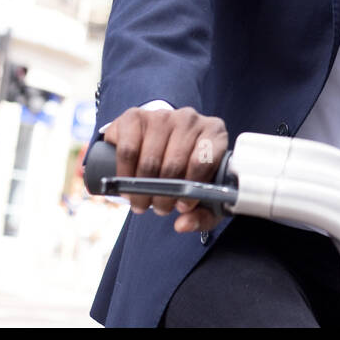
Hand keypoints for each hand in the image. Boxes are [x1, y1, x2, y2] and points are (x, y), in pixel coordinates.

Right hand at [101, 106, 228, 233]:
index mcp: (214, 132)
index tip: (183, 206)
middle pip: (174, 163)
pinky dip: (125, 173)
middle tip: (159, 208)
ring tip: (142, 201)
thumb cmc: (187, 169)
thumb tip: (183, 223)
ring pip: (150, 159)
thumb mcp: (203, 193)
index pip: (204, 160)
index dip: (191, 187)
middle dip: (164, 195)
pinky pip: (128, 149)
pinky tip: (127, 185)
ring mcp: (162, 115)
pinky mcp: (135, 116)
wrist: (160, 141)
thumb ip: (202, 214)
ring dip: (142, 189)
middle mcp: (190, 118)